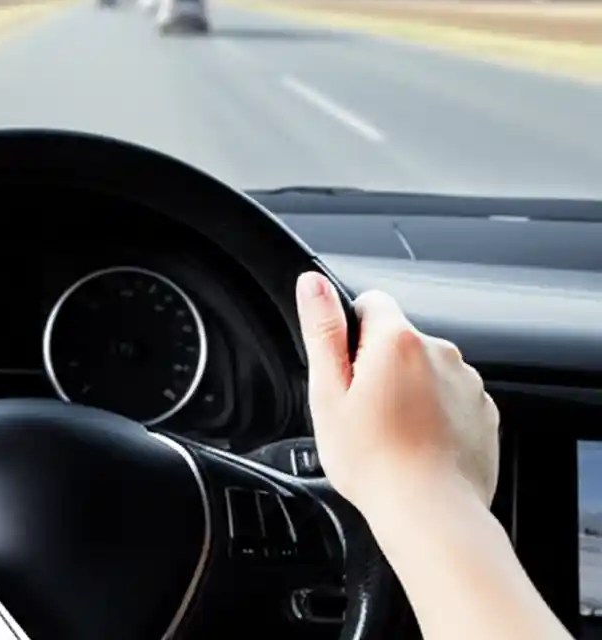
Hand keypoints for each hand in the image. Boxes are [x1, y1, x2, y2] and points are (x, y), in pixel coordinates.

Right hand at [294, 272, 498, 525]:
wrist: (429, 513)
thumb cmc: (373, 460)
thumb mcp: (328, 392)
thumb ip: (322, 330)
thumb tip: (311, 282)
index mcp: (397, 341)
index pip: (371, 302)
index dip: (351, 334)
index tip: (347, 372)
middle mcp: (441, 352)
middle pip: (398, 340)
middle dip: (379, 366)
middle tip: (363, 411)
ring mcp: (467, 383)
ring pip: (425, 371)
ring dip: (409, 391)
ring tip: (391, 435)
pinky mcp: (484, 413)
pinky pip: (450, 400)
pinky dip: (434, 416)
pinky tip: (417, 446)